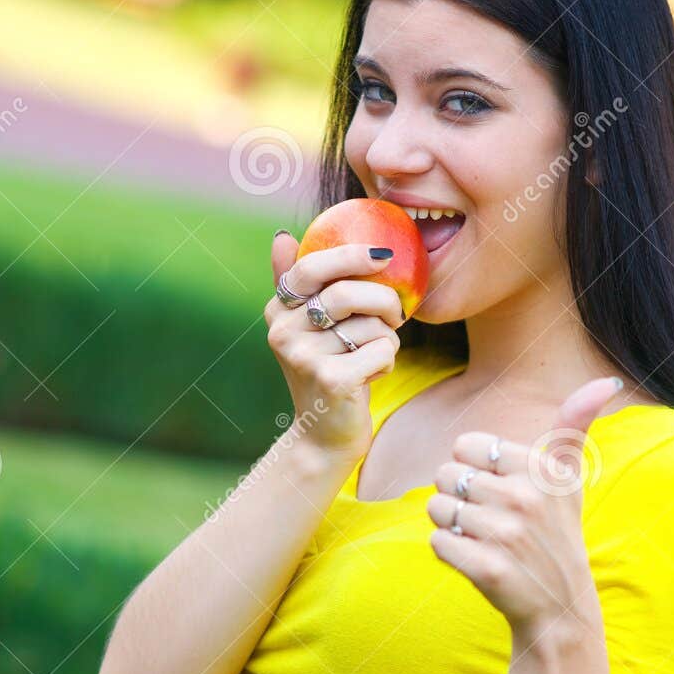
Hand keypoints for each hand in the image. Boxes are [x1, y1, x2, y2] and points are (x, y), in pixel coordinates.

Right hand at [264, 231, 404, 458]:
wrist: (323, 437)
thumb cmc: (325, 374)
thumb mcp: (306, 330)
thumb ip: (295, 285)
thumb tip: (281, 236)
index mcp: (277, 313)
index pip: (311, 268)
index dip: (349, 256)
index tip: (383, 255)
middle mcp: (284, 333)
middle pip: (348, 293)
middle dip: (384, 300)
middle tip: (396, 313)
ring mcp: (305, 358)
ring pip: (371, 324)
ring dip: (387, 338)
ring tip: (374, 355)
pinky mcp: (333, 380)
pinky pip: (382, 349)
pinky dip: (388, 360)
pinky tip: (373, 375)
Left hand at [426, 375, 624, 637]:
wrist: (559, 605)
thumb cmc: (557, 533)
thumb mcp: (567, 480)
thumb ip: (573, 427)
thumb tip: (606, 382)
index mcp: (539, 469)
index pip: (465, 445)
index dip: (472, 468)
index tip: (498, 490)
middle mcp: (524, 498)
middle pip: (446, 475)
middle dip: (459, 498)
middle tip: (489, 520)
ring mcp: (505, 534)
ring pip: (436, 508)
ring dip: (451, 525)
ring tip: (483, 540)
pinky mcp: (486, 568)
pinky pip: (436, 542)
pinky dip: (449, 552)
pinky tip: (477, 560)